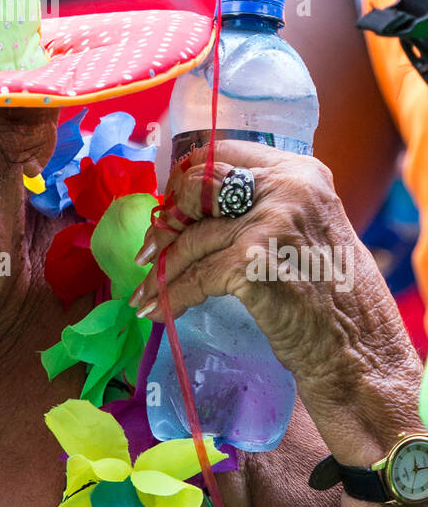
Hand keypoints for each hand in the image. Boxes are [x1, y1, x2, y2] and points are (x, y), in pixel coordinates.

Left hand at [128, 143, 420, 428]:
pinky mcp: (252, 263)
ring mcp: (269, 223)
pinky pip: (195, 277)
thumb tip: (198, 203)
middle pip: (197, 188)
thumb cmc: (333, 296)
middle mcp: (287, 188)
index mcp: (300, 172)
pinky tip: (159, 310)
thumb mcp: (309, 227)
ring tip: (146, 290)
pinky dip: (172, 296)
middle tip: (150, 250)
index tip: (167, 203)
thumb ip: (267, 205)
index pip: (221, 154)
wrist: (359, 352)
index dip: (184, 178)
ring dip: (161, 269)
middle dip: (166, 222)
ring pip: (191, 238)